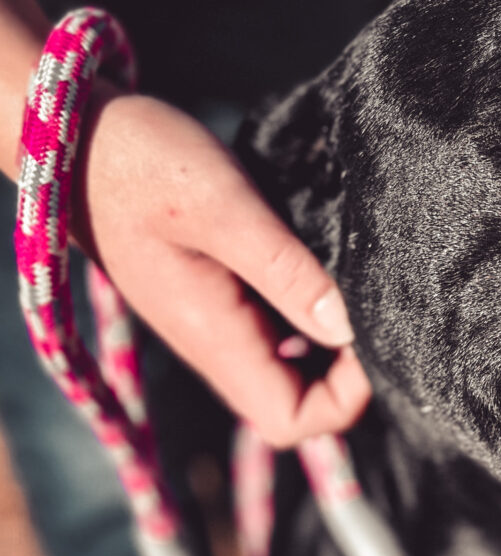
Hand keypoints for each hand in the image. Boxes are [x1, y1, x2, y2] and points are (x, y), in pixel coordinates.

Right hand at [71, 86, 370, 446]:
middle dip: (349, 374)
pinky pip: (277, 330)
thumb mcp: (223, 208)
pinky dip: (311, 311)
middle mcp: (219, 346)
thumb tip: (347, 327)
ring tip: (360, 289)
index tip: (373, 338)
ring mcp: (216, 325)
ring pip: (292, 369)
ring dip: (333, 343)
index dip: (347, 399)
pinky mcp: (217, 297)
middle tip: (378, 311)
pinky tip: (326, 269)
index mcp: (219, 341)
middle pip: (300, 404)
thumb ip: (286, 271)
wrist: (69, 133)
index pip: (295, 422)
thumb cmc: (138, 163)